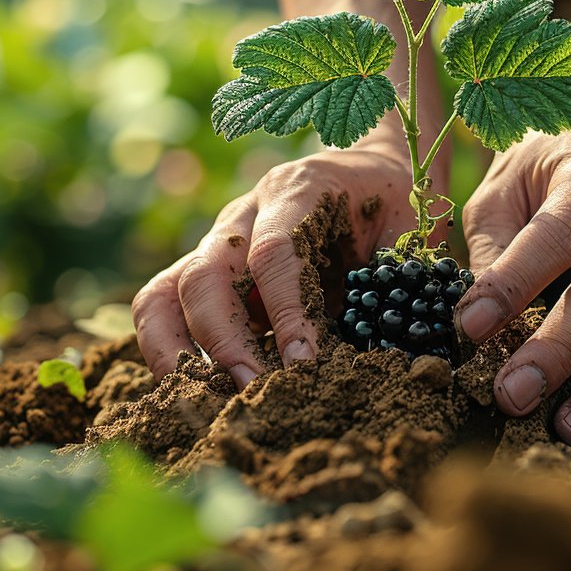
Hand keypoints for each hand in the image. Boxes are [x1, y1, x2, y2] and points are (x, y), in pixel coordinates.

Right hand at [132, 138, 422, 386]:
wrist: (376, 170)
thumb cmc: (395, 205)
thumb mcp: (408, 232)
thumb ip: (399, 279)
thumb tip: (396, 349)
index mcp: (299, 191)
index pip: (273, 251)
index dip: (284, 311)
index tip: (302, 363)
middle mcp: (246, 212)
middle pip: (207, 272)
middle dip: (225, 339)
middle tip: (254, 390)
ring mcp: (219, 240)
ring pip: (167, 289)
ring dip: (178, 350)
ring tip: (204, 400)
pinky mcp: (207, 268)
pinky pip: (161, 303)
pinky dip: (165, 347)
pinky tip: (189, 390)